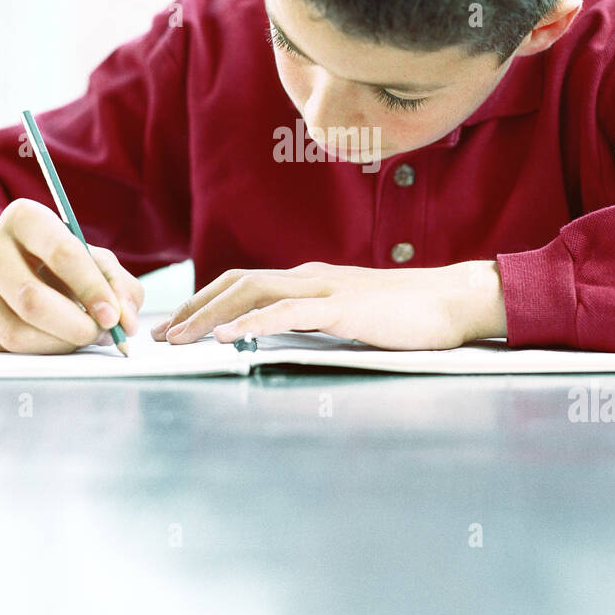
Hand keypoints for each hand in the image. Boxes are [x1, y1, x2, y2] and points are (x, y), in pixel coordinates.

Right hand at [0, 198, 143, 352]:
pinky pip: (7, 349)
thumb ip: (117, 284)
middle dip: (75, 325)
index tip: (113, 316)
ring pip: (17, 331)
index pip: (62, 253)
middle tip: (101, 334)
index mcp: (24, 218)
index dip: (92, 289)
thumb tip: (125, 321)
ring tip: (82, 336)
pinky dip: (43, 352)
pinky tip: (56, 339)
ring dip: (60, 344)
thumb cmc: (57, 263)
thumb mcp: (91, 259)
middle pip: (32, 299)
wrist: (7, 271)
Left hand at [152, 261, 506, 350]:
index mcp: (309, 279)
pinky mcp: (343, 309)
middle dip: (193, 308)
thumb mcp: (349, 316)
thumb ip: (315, 320)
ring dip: (210, 315)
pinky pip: (288, 313)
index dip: (204, 301)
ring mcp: (325, 290)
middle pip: (236, 283)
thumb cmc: (408, 314)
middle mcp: (309, 277)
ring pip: (253, 293)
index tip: (175, 325)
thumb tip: (280, 335)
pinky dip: (253, 323)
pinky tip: (228, 338)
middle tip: (160, 335)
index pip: (243, 283)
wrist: (454, 302)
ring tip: (180, 338)